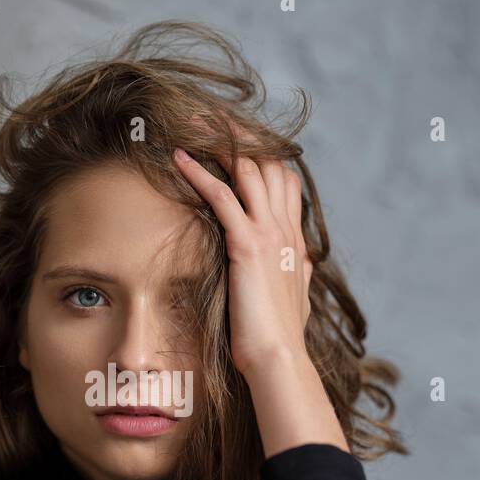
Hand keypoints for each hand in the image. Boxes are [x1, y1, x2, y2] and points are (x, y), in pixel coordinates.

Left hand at [172, 140, 312, 382]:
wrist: (279, 359)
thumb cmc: (279, 337)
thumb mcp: (295, 298)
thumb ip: (296, 273)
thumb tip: (301, 264)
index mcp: (294, 239)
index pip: (284, 179)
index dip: (260, 157)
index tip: (231, 145)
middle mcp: (286, 229)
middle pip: (268, 162)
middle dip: (238, 137)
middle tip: (206, 120)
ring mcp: (270, 234)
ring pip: (249, 169)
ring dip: (219, 142)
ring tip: (191, 124)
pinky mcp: (248, 245)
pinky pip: (222, 196)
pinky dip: (199, 172)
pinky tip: (178, 158)